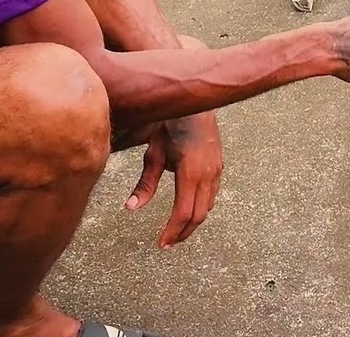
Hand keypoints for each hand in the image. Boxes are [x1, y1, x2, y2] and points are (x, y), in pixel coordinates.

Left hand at [124, 112, 222, 248]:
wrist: (194, 105)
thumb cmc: (170, 125)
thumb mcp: (154, 153)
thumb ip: (145, 183)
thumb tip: (131, 207)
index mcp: (191, 172)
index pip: (183, 212)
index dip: (172, 231)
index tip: (161, 243)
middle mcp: (208, 174)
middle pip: (198, 215)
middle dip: (183, 232)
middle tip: (168, 243)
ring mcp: (217, 170)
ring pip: (207, 206)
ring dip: (192, 221)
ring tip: (176, 229)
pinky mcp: (219, 166)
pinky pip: (212, 194)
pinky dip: (201, 207)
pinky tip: (189, 208)